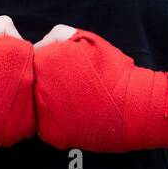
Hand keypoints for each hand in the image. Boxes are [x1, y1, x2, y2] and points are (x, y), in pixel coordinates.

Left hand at [32, 25, 167, 151]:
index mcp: (45, 60)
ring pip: (36, 106)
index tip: (67, 71)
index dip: (49, 66)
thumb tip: (41, 43)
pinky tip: (75, 116)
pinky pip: (44, 126)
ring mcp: (44, 112)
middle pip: (32, 84)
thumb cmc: (113, 70)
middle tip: (72, 88)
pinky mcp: (52, 133)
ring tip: (75, 102)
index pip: (32, 62)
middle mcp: (39, 86)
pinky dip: (56, 123)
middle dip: (47, 84)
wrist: (135, 106)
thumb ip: (59, 35)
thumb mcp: (88, 40)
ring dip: (49, 104)